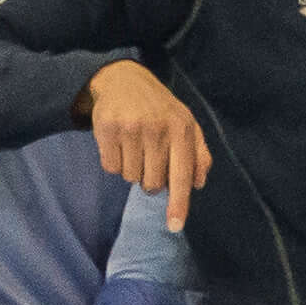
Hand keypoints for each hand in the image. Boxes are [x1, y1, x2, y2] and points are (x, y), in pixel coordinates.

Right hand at [79, 60, 207, 233]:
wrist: (123, 78)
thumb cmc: (160, 108)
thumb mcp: (186, 124)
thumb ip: (198, 154)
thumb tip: (198, 184)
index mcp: (182, 128)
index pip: (181, 174)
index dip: (178, 203)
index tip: (174, 226)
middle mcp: (157, 128)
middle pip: (152, 183)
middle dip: (150, 179)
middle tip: (149, 157)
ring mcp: (131, 127)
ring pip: (130, 177)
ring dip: (131, 169)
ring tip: (133, 145)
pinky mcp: (106, 128)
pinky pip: (110, 167)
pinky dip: (114, 161)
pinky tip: (118, 143)